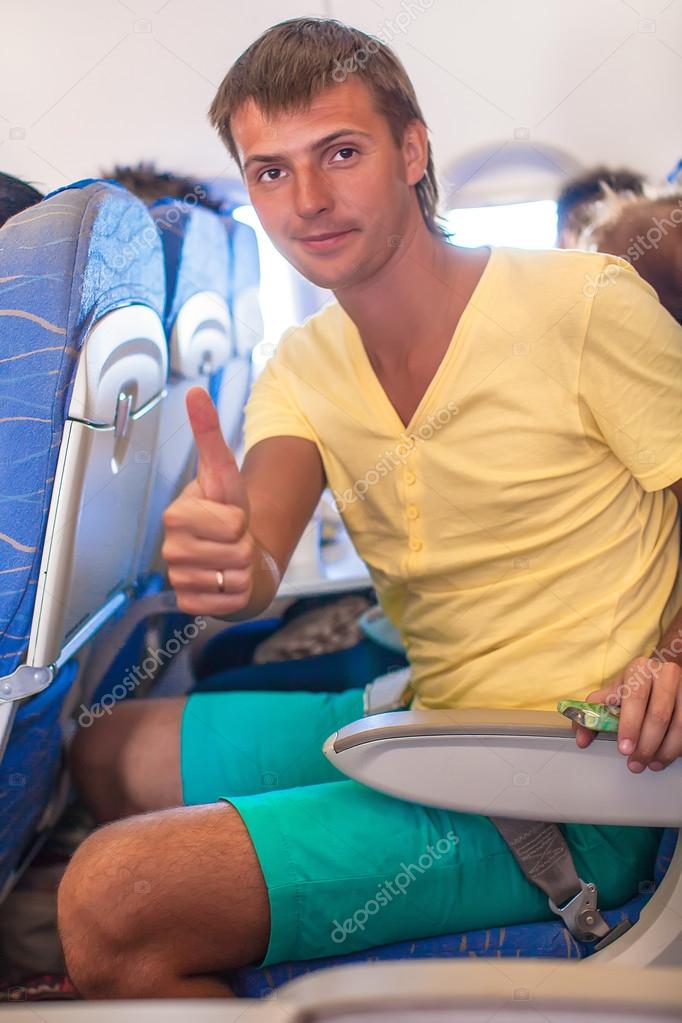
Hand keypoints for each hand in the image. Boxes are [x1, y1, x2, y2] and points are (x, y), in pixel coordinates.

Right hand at [161, 387, 253, 615]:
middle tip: (233, 541)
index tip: (230, 517)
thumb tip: (195, 391)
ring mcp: (178, 580)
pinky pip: (228, 602)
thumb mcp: (224, 474)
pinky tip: (226, 583)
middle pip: (237, 551)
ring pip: (235, 578)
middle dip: (245, 547)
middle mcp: (170, 549)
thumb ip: (209, 434)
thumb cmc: (228, 513)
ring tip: (230, 559)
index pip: (232, 523)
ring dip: (243, 570)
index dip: (242, 521)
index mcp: (176, 515)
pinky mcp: (188, 606)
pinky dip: (237, 594)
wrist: (232, 556)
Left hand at [574, 656, 681, 772]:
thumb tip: (582, 739)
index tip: (624, 748)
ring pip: (679, 726)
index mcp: (640, 670)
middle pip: (659, 716)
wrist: (664, 674)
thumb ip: (595, 714)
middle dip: (646, 746)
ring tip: (651, 763)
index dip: (630, 726)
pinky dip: (678, 747)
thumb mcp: (615, 693)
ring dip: (665, 751)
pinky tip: (667, 756)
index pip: (635, 699)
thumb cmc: (637, 686)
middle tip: (636, 762)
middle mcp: (665, 674)